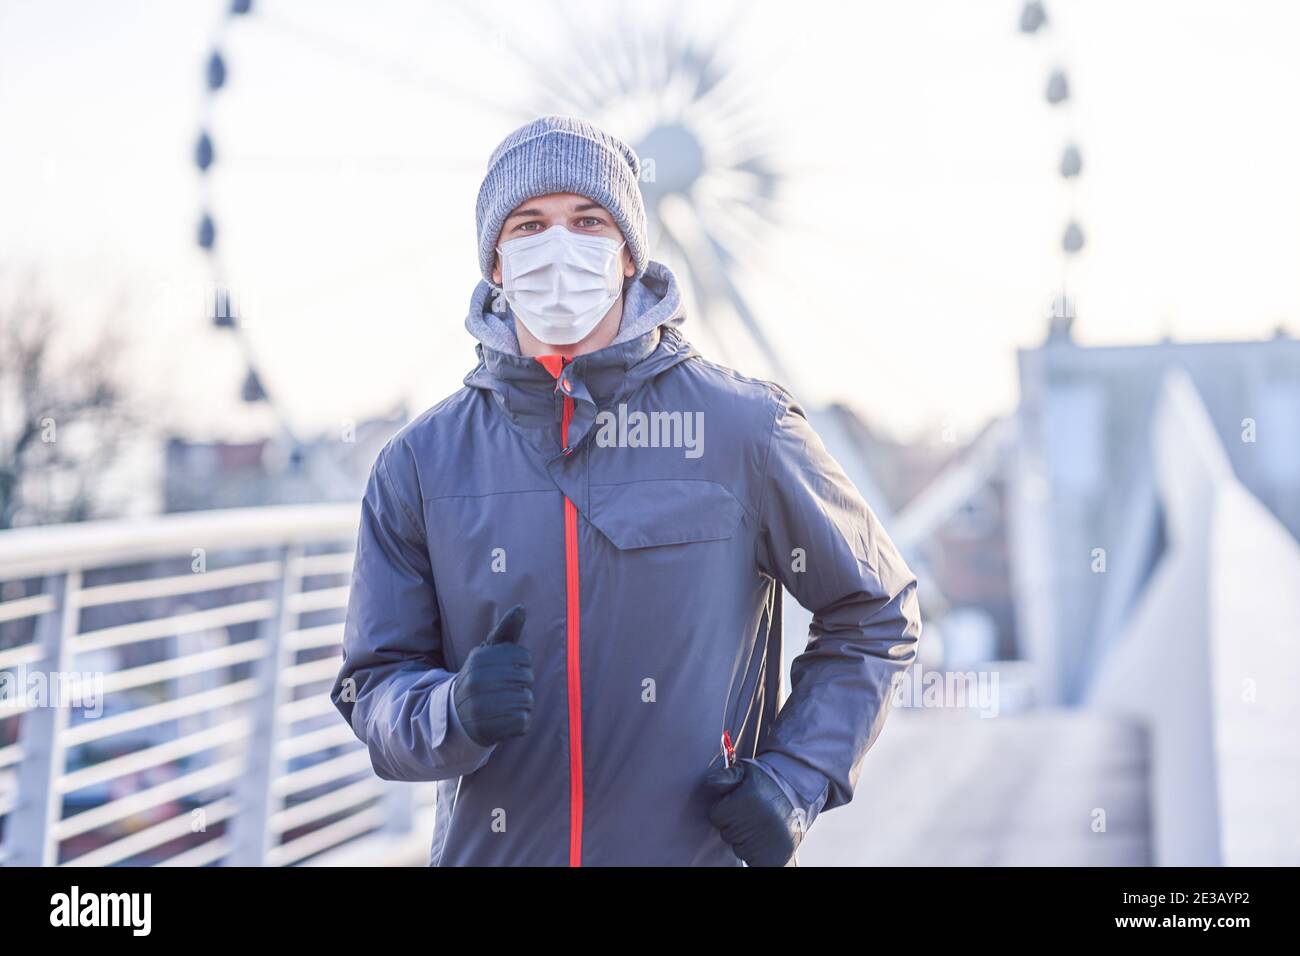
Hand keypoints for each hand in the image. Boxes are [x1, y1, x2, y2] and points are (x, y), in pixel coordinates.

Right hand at [452, 605, 532, 746]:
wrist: (455, 716)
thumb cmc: (480, 678)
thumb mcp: (488, 652)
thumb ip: (506, 629)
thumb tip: (521, 608)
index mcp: (478, 658)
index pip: (524, 656)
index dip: (521, 664)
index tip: (507, 670)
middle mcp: (476, 681)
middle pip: (527, 678)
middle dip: (523, 684)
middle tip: (506, 690)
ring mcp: (480, 706)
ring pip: (527, 700)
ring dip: (523, 704)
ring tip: (506, 704)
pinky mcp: (487, 729)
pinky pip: (522, 721)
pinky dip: (520, 722)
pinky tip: (505, 719)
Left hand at [704, 760, 803, 866]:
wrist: (801, 795)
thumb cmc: (769, 783)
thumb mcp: (747, 770)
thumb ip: (725, 776)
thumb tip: (710, 783)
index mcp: (746, 799)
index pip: (715, 815)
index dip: (725, 809)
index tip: (740, 803)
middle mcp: (754, 822)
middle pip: (727, 832)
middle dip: (735, 824)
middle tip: (753, 813)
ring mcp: (763, 844)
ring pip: (738, 848)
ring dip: (745, 840)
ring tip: (761, 825)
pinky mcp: (773, 859)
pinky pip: (752, 862)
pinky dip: (756, 855)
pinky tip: (764, 842)